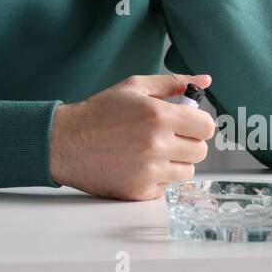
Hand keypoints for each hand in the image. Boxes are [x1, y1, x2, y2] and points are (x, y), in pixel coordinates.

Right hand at [49, 73, 213, 199]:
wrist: (64, 142)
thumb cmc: (97, 113)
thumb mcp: (133, 87)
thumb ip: (172, 83)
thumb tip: (205, 80)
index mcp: (159, 115)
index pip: (206, 127)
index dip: (197, 124)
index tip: (186, 123)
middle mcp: (157, 144)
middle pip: (200, 151)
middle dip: (187, 143)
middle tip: (165, 137)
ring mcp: (149, 171)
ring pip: (186, 171)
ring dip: (174, 162)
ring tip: (149, 152)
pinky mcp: (140, 191)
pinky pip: (166, 188)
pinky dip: (156, 179)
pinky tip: (137, 166)